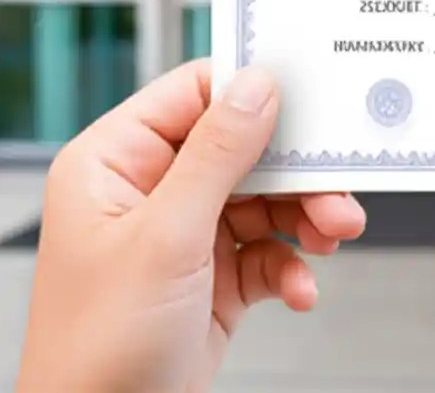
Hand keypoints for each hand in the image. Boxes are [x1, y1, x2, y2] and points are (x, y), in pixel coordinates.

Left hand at [16, 60, 365, 392]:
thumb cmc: (97, 346)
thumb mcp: (166, 238)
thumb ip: (217, 155)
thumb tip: (257, 86)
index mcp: (113, 163)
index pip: (192, 95)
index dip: (250, 92)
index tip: (308, 99)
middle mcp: (148, 192)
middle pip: (243, 151)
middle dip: (295, 173)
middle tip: (337, 189)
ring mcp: (182, 237)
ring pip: (264, 202)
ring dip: (305, 219)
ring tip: (333, 237)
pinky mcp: (211, 280)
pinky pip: (267, 253)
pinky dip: (291, 268)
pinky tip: (300, 290)